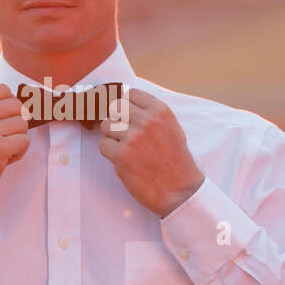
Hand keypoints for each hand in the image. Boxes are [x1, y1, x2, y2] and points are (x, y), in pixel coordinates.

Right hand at [0, 83, 29, 211]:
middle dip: (16, 123)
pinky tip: (4, 160)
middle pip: (17, 106)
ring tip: (1, 151)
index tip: (4, 120)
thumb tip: (12, 100)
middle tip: (5, 138)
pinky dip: (19, 153)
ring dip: (17, 139)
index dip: (10, 105)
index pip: (4, 90)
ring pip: (23, 124)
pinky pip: (24, 141)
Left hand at [98, 88, 204, 217]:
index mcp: (160, 111)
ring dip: (111, 137)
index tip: (127, 117)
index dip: (126, 106)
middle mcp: (147, 121)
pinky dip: (109, 153)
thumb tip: (126, 102)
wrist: (180, 190)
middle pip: (115, 107)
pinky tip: (124, 161)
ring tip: (126, 149)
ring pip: (106, 126)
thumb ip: (151, 114)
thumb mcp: (172, 128)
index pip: (131, 94)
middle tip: (123, 134)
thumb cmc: (176, 161)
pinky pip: (103, 145)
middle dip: (116, 120)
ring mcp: (133, 138)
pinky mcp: (122, 156)